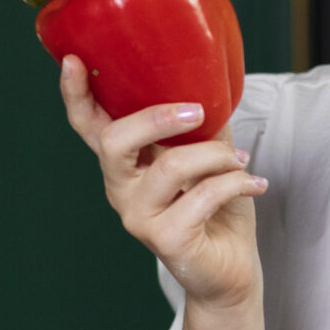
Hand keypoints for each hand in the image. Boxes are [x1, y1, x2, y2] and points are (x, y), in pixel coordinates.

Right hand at [59, 54, 266, 308]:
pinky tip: (255, 184)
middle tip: (198, 112)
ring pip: (169, 166)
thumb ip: (200, 123)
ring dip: (215, 155)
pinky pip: (203, 196)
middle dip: (157, 117)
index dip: (76, 94)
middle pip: (113, 141)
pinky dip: (236, 183)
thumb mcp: (208, 155)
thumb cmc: (216, 209)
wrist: (230, 269)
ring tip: (242, 160)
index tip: (73, 60)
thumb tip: (209, 78)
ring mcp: (139, 216)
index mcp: (126, 163)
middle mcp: (122, 189)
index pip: (89, 126)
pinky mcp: (165, 239)